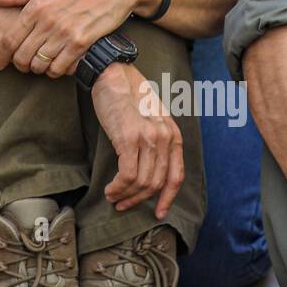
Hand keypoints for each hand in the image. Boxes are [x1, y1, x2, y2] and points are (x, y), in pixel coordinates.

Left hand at [0, 0, 148, 74]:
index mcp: (35, 8)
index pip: (9, 39)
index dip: (0, 56)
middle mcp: (47, 22)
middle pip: (22, 56)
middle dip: (19, 65)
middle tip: (23, 64)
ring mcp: (64, 34)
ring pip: (40, 65)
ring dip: (38, 68)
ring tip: (41, 64)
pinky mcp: (81, 43)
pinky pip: (60, 68)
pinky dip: (56, 71)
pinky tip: (58, 65)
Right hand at [91, 63, 184, 218]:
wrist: (113, 74)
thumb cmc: (129, 95)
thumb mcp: (152, 119)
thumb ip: (156, 141)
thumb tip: (149, 171)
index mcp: (173, 135)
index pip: (176, 176)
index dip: (167, 198)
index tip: (158, 213)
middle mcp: (164, 137)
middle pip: (156, 183)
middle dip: (139, 200)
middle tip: (123, 205)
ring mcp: (148, 138)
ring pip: (141, 182)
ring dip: (125, 196)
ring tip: (113, 198)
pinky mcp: (128, 138)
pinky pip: (127, 175)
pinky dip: (118, 188)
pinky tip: (110, 190)